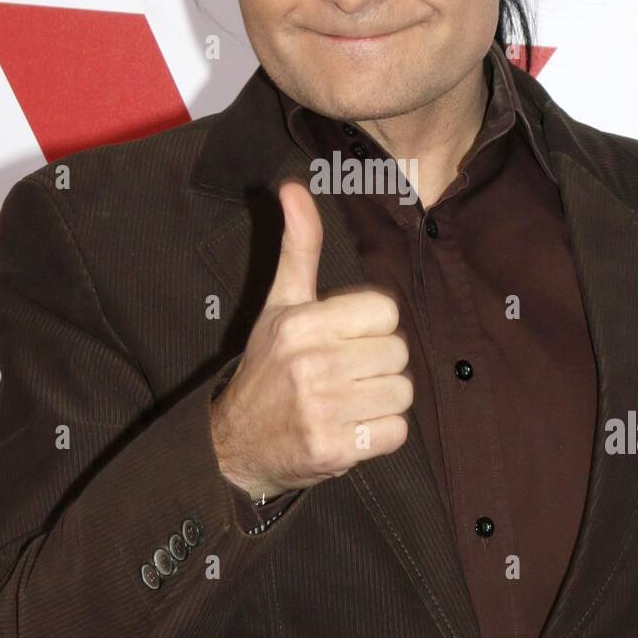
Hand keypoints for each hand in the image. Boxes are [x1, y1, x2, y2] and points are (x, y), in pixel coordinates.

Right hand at [210, 179, 412, 500]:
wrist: (235, 443)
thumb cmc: (268, 366)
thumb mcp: (280, 303)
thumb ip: (297, 246)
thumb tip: (292, 187)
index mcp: (301, 323)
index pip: (385, 310)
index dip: (371, 325)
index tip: (345, 337)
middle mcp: (311, 364)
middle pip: (398, 352)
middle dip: (379, 363)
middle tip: (347, 373)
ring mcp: (322, 410)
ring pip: (402, 392)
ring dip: (383, 400)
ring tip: (350, 401)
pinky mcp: (334, 450)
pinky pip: (396, 432)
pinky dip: (380, 434)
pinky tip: (351, 427)